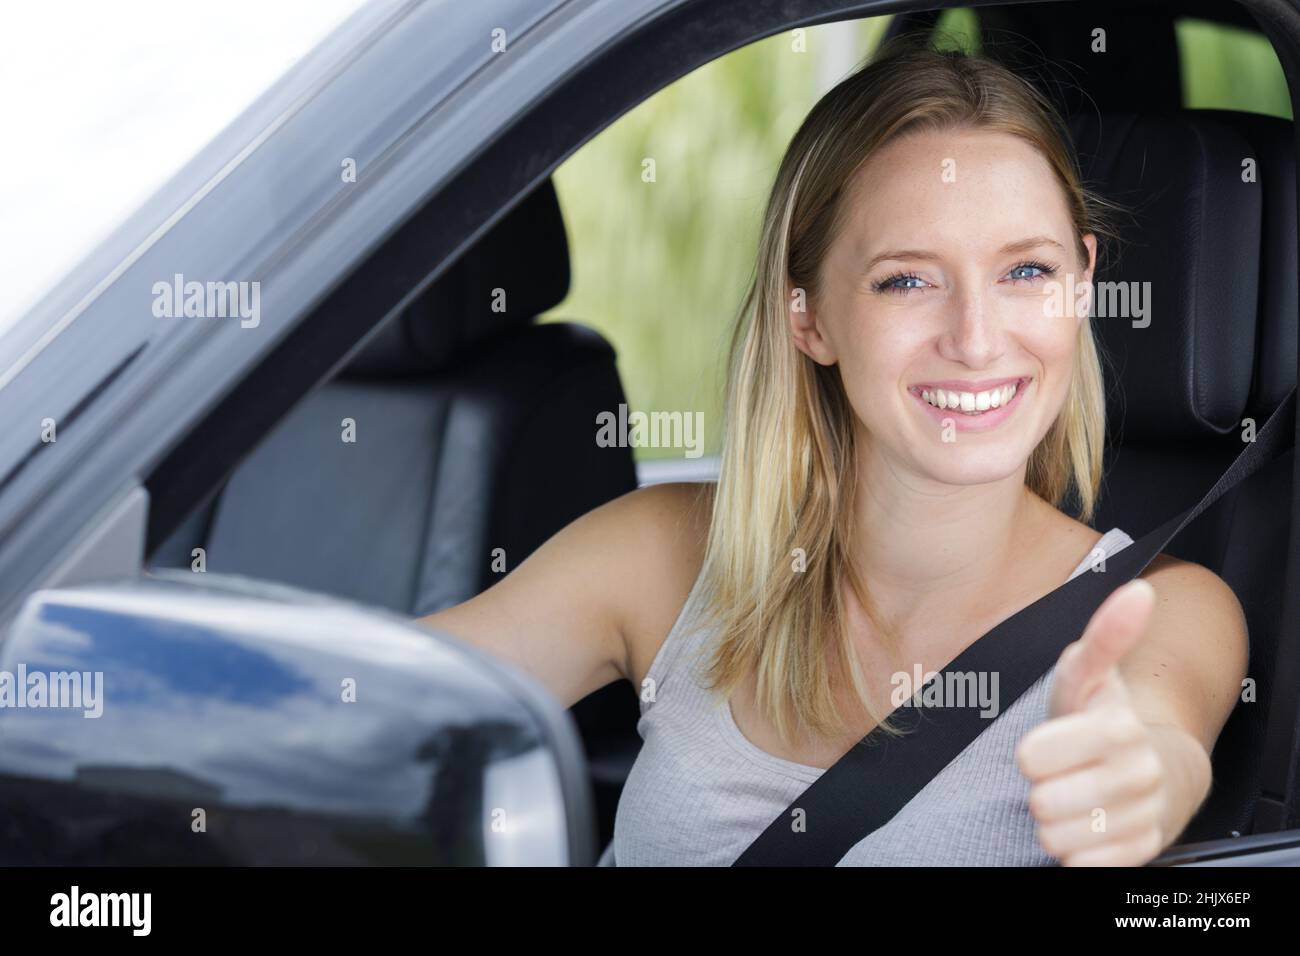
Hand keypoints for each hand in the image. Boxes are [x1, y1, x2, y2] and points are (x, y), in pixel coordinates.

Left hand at [1015, 578, 1167, 865]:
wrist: (1158, 771)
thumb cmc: (1103, 718)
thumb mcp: (1091, 674)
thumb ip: (1105, 634)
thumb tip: (1139, 590)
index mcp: (1120, 728)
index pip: (1031, 757)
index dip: (1031, 752)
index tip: (1049, 744)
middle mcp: (1138, 775)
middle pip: (1041, 801)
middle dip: (1042, 786)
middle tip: (1062, 773)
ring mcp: (1142, 818)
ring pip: (1054, 837)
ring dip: (1054, 820)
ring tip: (1073, 798)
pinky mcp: (1139, 854)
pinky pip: (1079, 865)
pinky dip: (1073, 850)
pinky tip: (1088, 827)